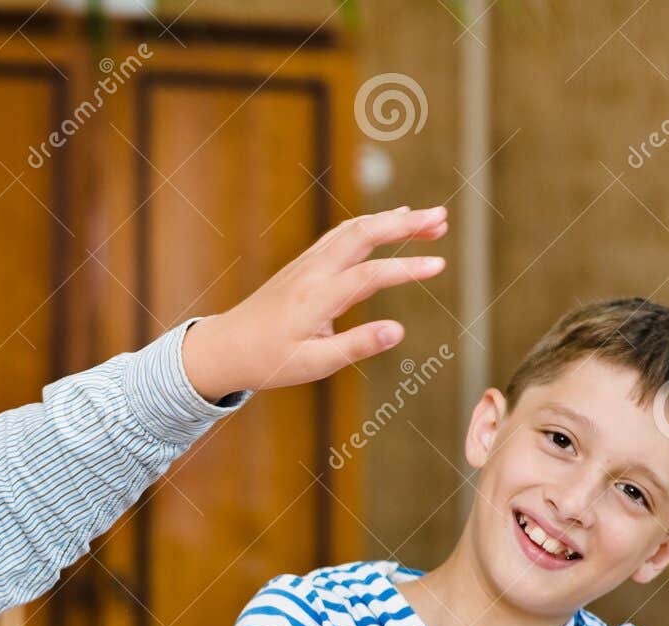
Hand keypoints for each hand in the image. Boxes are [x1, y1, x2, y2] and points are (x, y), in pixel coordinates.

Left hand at [182, 205, 448, 399]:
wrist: (225, 347)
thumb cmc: (269, 361)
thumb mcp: (314, 364)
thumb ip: (356, 346)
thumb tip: (398, 331)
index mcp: (315, 299)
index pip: (368, 275)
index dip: (406, 269)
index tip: (439, 265)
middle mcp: (311, 273)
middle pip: (362, 234)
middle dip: (404, 223)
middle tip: (442, 218)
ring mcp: (306, 264)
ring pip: (352, 229)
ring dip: (390, 220)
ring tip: (429, 220)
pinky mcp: (304, 264)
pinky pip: (341, 235)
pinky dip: (370, 225)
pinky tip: (389, 223)